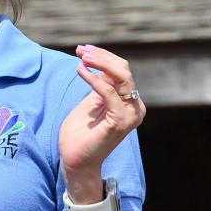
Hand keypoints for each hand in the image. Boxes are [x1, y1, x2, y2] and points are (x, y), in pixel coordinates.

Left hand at [59, 44, 145, 187]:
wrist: (75, 161)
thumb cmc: (80, 135)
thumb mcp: (90, 104)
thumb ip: (99, 87)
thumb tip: (99, 64)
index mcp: (128, 103)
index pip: (121, 71)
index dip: (103, 57)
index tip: (83, 49)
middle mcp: (134, 107)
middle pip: (123, 71)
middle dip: (101, 57)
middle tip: (81, 50)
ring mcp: (130, 114)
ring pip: (121, 77)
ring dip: (100, 63)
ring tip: (82, 57)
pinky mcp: (120, 121)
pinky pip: (109, 92)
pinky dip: (94, 79)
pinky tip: (80, 71)